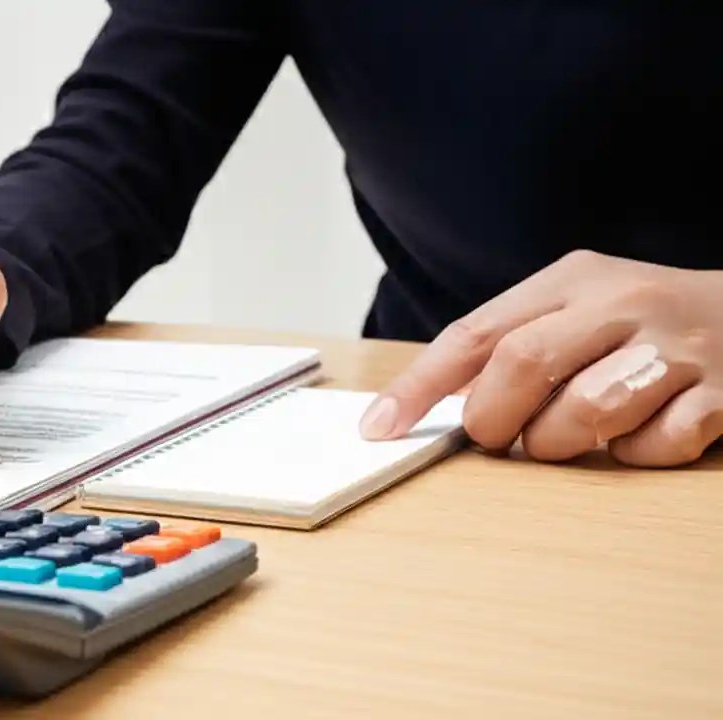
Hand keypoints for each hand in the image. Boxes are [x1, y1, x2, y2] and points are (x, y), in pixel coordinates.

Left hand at [360, 250, 722, 466]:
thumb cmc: (646, 322)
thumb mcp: (578, 308)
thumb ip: (513, 345)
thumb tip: (425, 407)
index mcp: (574, 280)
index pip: (476, 333)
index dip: (420, 385)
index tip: (379, 427)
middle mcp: (623, 303)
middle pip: (521, 366)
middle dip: (494, 419)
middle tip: (498, 437)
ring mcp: (676, 348)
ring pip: (585, 413)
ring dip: (560, 443)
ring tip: (570, 435)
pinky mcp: (722, 394)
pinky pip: (652, 447)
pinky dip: (634, 456)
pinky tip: (641, 434)